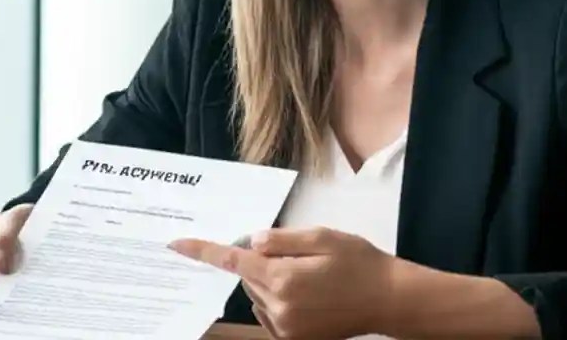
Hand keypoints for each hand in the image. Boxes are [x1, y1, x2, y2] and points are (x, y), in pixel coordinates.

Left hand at [170, 227, 395, 338]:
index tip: (176, 244)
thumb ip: (282, 239)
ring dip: (270, 281)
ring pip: (257, 294)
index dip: (202, 251)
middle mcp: (279, 307)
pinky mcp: (294, 339)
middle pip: (247, 275)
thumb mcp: (322, 237)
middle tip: (295, 255)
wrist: (389, 299)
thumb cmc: (359, 263)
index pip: (232, 260)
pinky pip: (268, 313)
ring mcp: (286, 328)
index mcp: (283, 278)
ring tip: (309, 277)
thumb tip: (252, 242)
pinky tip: (306, 294)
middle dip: (261, 261)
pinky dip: (276, 300)